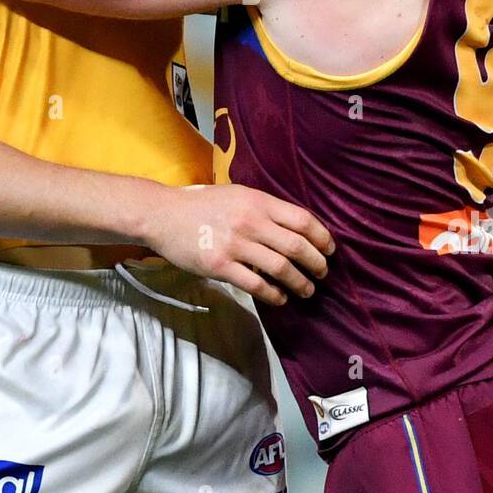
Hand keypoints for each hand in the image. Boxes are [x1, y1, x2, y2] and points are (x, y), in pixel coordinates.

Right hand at [144, 183, 332, 305]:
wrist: (162, 215)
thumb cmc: (201, 204)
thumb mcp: (237, 194)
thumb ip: (264, 208)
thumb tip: (296, 227)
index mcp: (257, 201)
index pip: (302, 220)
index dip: (322, 237)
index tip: (329, 250)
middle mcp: (250, 221)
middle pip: (297, 246)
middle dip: (316, 263)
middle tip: (323, 273)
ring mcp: (234, 244)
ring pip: (281, 268)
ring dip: (300, 283)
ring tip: (307, 290)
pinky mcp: (220, 266)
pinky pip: (256, 285)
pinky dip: (274, 295)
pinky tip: (281, 298)